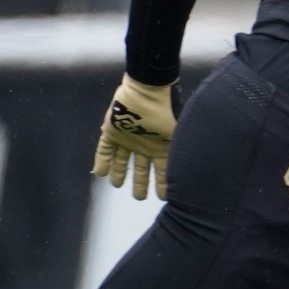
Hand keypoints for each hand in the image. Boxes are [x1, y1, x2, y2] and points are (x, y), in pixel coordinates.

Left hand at [92, 74, 179, 199]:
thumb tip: (188, 178)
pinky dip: (102, 161)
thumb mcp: (179, 138)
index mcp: (160, 146)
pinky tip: (100, 173)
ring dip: (119, 173)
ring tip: (116, 185)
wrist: (148, 90)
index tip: (163, 197)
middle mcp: (144, 144)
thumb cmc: (167, 112)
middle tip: (138, 197)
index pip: (162, 170)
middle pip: (141, 168)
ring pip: (121, 160)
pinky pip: (104, 148)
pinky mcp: (111, 130)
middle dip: (140, 183)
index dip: (163, 184)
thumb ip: (179, 157)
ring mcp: (127, 138)